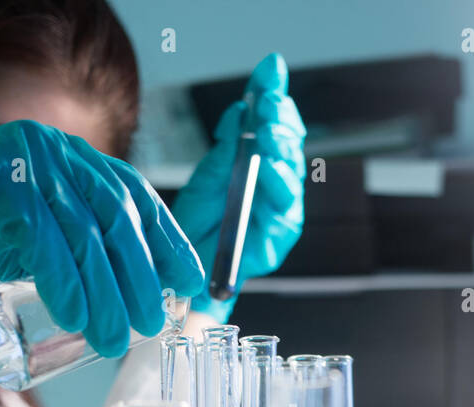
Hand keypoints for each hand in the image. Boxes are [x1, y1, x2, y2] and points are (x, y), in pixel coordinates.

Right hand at [0, 120, 203, 356]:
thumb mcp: (36, 242)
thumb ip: (77, 254)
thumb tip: (133, 298)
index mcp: (73, 162)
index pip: (135, 198)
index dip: (169, 244)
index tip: (192, 287)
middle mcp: (54, 151)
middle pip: (115, 215)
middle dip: (138, 277)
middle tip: (148, 325)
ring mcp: (20, 158)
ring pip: (81, 228)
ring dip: (103, 291)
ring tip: (111, 337)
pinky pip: (38, 232)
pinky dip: (61, 277)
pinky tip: (72, 313)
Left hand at [173, 53, 305, 320]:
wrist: (182, 270)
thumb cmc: (196, 224)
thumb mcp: (208, 173)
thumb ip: (229, 144)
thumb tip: (241, 109)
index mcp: (263, 165)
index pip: (277, 124)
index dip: (275, 95)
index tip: (270, 69)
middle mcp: (277, 186)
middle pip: (289, 144)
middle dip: (280, 118)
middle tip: (267, 99)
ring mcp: (280, 211)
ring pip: (291, 172)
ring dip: (280, 146)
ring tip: (267, 129)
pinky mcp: (277, 238)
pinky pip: (281, 208)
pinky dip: (274, 184)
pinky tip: (266, 167)